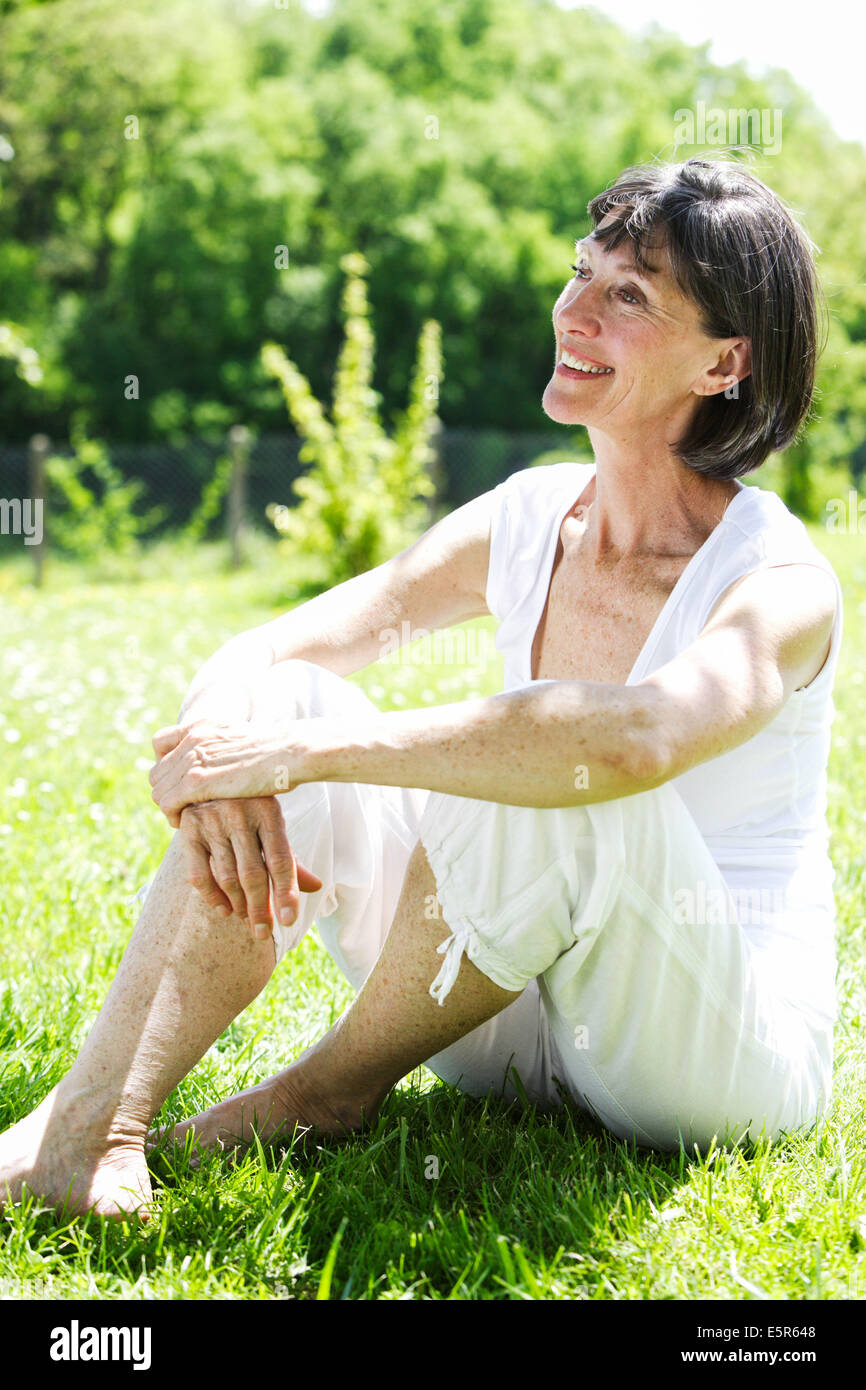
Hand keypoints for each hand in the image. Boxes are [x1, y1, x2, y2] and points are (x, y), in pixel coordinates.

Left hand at [149, 719, 298, 827]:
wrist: (289, 752)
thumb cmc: (278, 751)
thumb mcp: (242, 737)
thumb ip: (224, 744)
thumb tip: (225, 757)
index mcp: (201, 726)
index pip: (160, 743)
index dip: (164, 764)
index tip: (180, 780)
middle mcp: (192, 740)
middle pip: (157, 772)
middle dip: (167, 791)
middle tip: (183, 805)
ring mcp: (194, 760)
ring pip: (158, 790)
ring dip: (168, 807)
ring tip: (184, 817)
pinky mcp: (198, 782)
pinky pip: (167, 803)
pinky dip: (172, 816)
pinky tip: (185, 823)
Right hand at [179, 796, 321, 940]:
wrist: (208, 778)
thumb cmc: (250, 806)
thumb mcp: (272, 823)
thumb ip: (288, 856)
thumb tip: (317, 887)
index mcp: (268, 810)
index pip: (281, 859)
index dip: (286, 892)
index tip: (290, 921)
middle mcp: (239, 813)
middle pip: (253, 873)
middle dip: (260, 908)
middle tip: (265, 933)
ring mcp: (212, 821)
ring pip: (227, 877)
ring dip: (238, 906)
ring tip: (249, 921)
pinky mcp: (188, 830)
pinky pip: (198, 874)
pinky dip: (212, 898)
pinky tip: (225, 911)